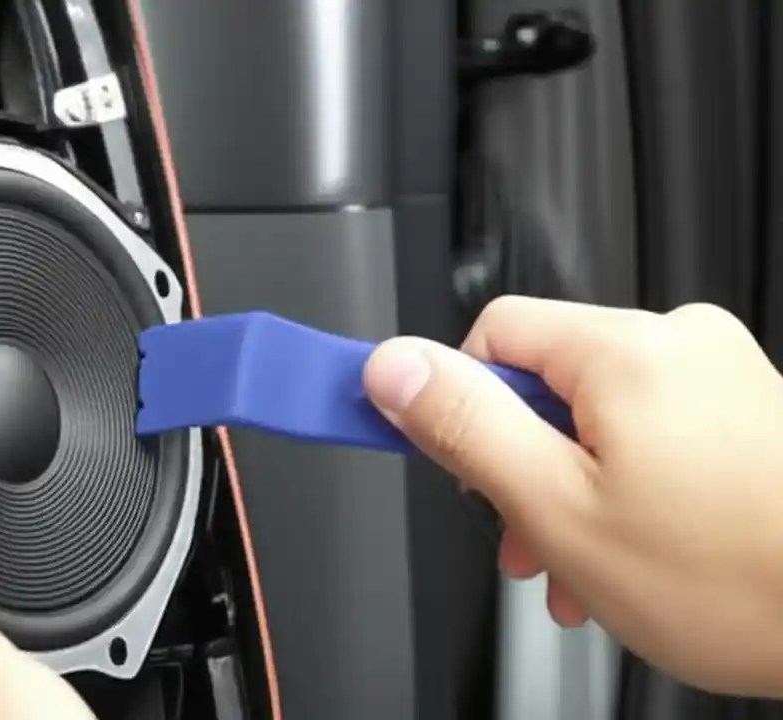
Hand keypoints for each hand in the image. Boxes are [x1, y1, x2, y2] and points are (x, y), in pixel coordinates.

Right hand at [363, 296, 782, 698]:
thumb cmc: (738, 579)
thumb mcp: (559, 507)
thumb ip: (465, 427)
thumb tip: (394, 367)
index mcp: (626, 352)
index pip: (492, 334)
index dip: (450, 397)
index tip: (433, 446)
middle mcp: (681, 346)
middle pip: (545, 382)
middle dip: (519, 464)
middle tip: (525, 536)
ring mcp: (723, 379)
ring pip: (598, 419)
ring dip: (570, 491)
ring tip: (584, 568)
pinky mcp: (750, 416)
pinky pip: (654, 435)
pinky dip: (626, 489)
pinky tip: (633, 557)